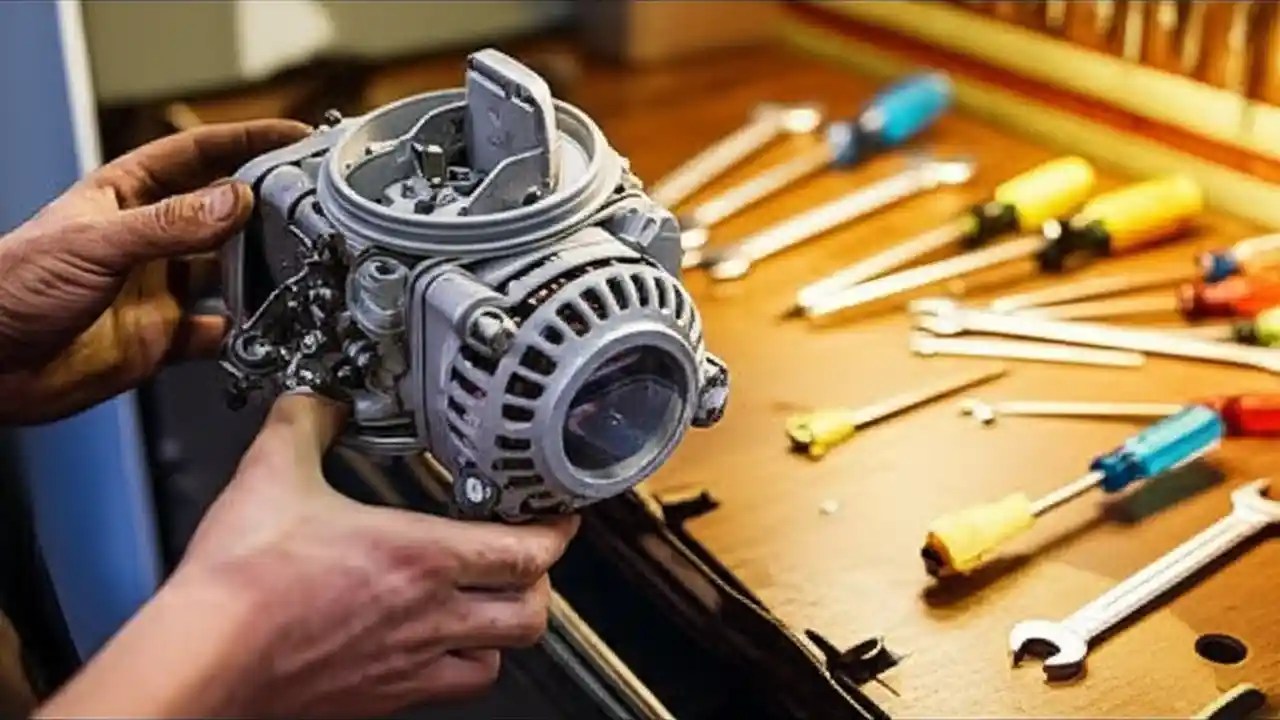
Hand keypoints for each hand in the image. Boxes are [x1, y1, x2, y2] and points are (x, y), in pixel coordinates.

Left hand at [0, 120, 309, 423]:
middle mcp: (148, 240)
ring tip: (292, 270)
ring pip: (227, 273)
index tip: (292, 137)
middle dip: (264, 209)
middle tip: (306, 207)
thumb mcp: (97, 242)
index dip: (244, 142)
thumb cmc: (10, 288)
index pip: (196, 155)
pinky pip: (216, 333)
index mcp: (125, 197)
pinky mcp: (162, 337)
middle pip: (221, 214)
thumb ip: (172, 223)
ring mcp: (157, 288)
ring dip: (259, 274)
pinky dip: (242, 333)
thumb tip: (236, 199)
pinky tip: (260, 330)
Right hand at [38, 394, 578, 718]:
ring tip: (491, 601)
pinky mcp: (383, 698)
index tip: (559, 513)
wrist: (205, 659)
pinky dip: (461, 665)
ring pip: (500, 657)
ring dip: (505, 628)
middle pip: (533, 611)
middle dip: (541, 582)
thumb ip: (306, 422)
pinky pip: (451, 689)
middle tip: (527, 557)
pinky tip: (438, 642)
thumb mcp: (274, 473)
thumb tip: (317, 398)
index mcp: (422, 557)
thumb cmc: (242, 580)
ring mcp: (410, 664)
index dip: (557, 530)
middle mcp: (430, 616)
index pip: (529, 550)